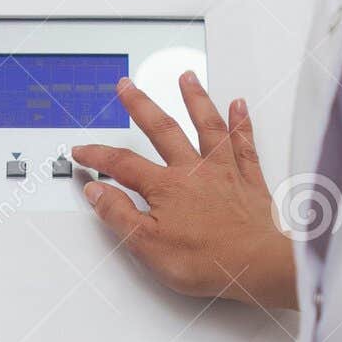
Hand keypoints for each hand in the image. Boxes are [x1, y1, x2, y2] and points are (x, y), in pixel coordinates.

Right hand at [71, 72, 296, 309]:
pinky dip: (240, 122)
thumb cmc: (208, 260)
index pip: (122, 164)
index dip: (98, 156)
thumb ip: (119, 215)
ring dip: (194, 99)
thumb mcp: (148, 246)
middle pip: (162, 130)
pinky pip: (244, 143)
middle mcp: (194, 171)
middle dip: (141, 105)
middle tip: (127, 86)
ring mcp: (224, 172)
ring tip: (186, 78)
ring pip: (206, 126)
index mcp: (166, 188)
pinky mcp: (250, 181)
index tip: (83, 151)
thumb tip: (96, 192)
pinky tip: (238, 105)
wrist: (259, 264)